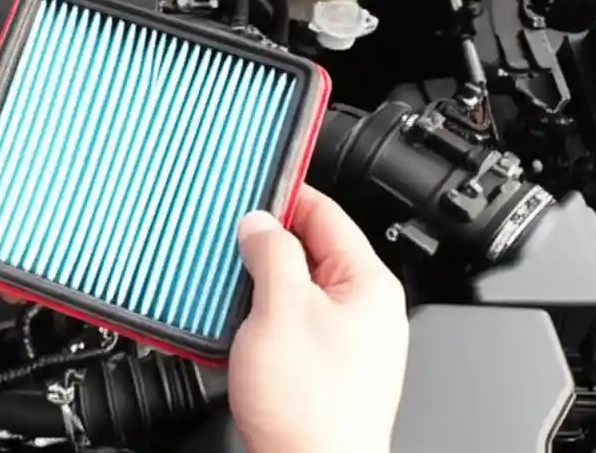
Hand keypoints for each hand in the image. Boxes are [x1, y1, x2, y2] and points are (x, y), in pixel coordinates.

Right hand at [228, 186, 407, 452]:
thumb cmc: (310, 406)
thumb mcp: (281, 308)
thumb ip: (271, 253)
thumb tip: (260, 222)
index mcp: (368, 284)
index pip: (327, 214)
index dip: (286, 195)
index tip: (251, 188)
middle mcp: (364, 311)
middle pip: (311, 251)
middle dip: (265, 242)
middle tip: (227, 239)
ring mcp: (345, 342)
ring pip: (297, 290)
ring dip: (260, 282)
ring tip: (228, 283)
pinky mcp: (322, 370)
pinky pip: (290, 325)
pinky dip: (262, 317)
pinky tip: (237, 326)